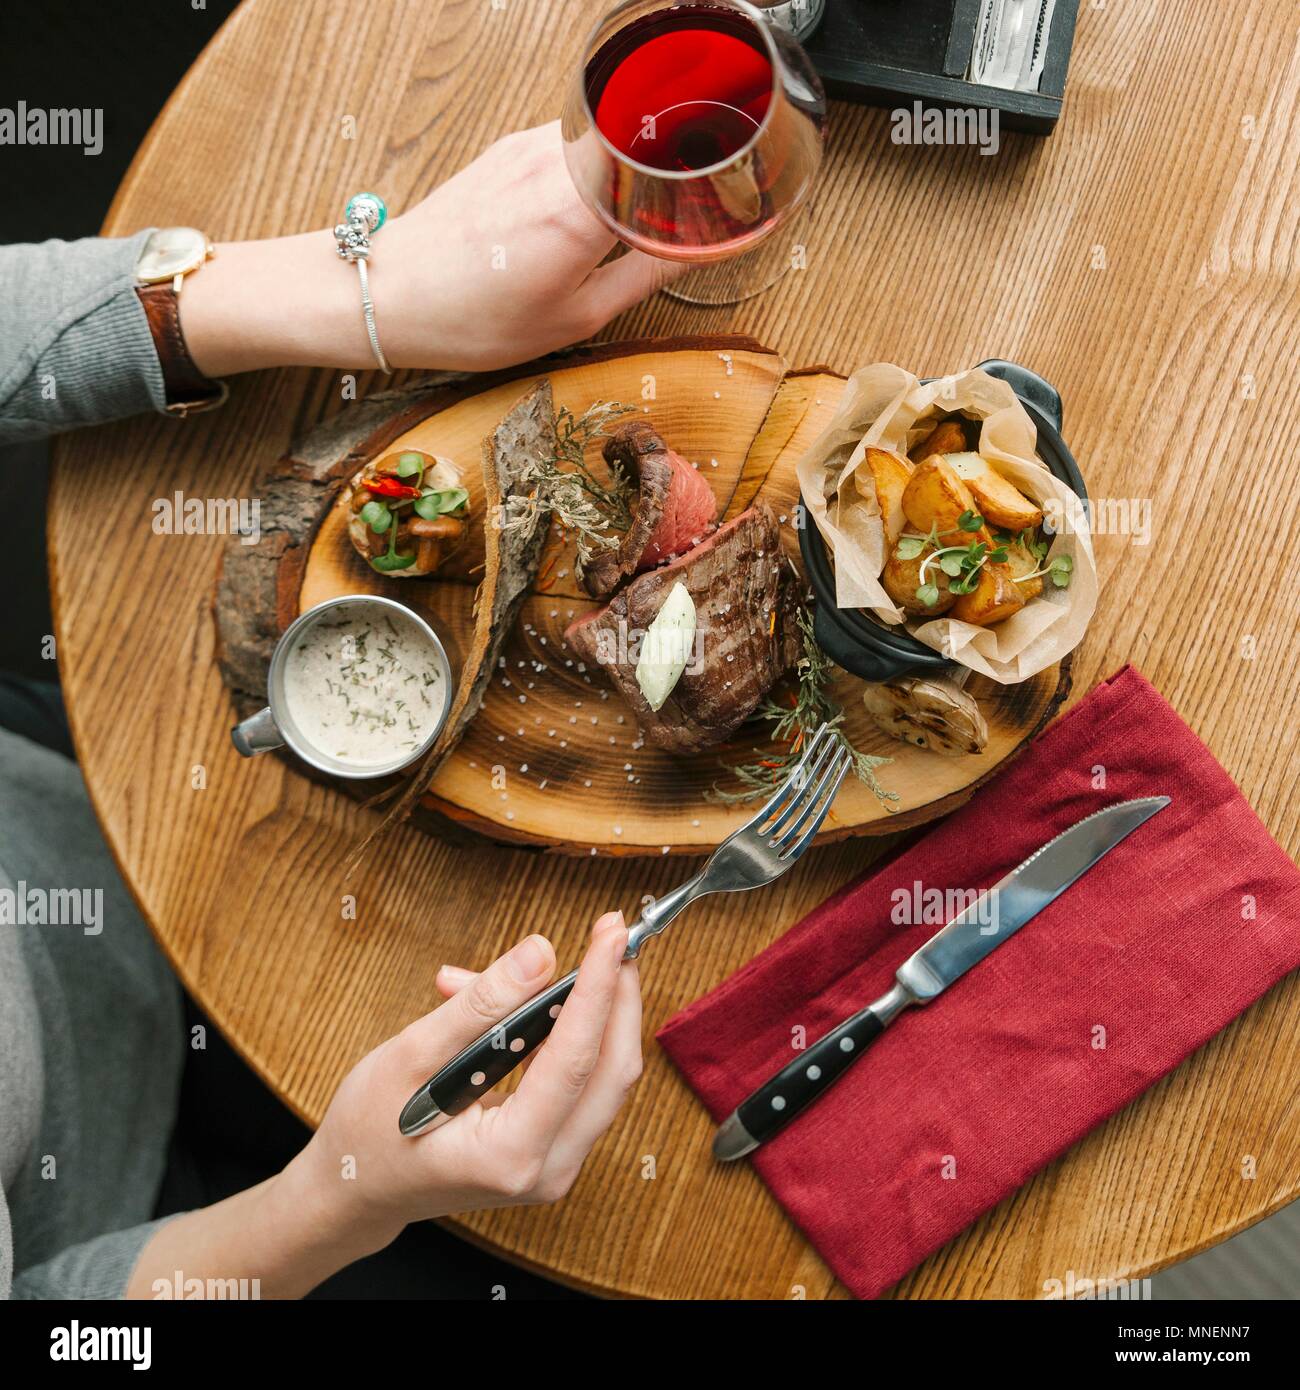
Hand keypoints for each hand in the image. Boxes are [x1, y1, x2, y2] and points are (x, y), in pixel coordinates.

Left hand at [181, 123, 682, 377]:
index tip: (748, 174)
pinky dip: (606, 163)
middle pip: (650, 129)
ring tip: (667, 191)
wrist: (391, 294)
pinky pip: (579, 143)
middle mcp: (559, 160)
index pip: (672, 152)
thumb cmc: (473, 317)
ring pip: (615, 133)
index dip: (716, 157)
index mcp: (583, 208)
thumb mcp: (575, 318)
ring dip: (645, 157)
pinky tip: (610, 195)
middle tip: (719, 176)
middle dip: (690, 149)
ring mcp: (532, 145)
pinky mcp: (511, 145)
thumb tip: (698, 248)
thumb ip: (646, 273)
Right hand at [284, 910, 641, 1256]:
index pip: (576, 1058)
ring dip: (592, 1010)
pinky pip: (584, 1083)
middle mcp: (547, 1169)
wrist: (355, 1191)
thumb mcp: (411, 1056)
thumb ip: (480, 1006)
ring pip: (606, 1074)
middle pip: (613, 1069)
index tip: (612, 931)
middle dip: (617, 994)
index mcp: (510, 1154)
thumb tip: (542, 953)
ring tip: (550, 962)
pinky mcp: (555, 1149)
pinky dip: (568, 1033)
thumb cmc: (371, 1130)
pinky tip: (526, 1002)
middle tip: (611, 933)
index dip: (598, 986)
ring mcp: (557, 1166)